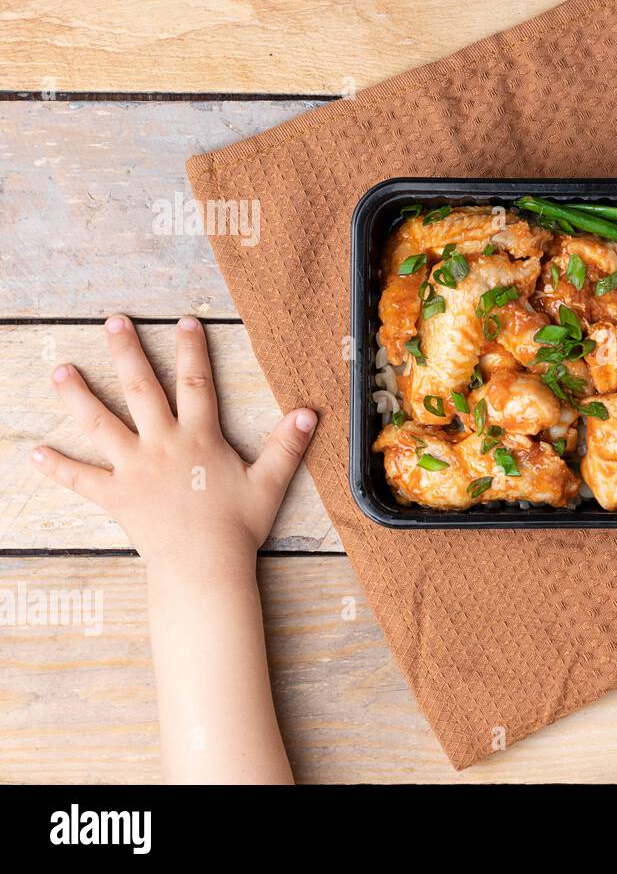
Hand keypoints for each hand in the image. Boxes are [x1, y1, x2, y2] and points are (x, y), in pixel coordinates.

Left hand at [29, 315, 316, 575]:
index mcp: (200, 438)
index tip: (184, 321)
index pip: (196, 383)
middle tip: (113, 322)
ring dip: (79, 396)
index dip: (192, 350)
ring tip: (60, 370)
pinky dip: (58, 467)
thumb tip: (309, 413)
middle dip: (127, 353)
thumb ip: (287, 445)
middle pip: (141, 390)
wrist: (204, 565)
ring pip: (101, 425)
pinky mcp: (116, 496)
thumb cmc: (238, 527)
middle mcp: (163, 444)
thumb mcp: (270, 482)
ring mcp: (135, 469)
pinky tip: (35, 452)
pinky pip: (82, 479)